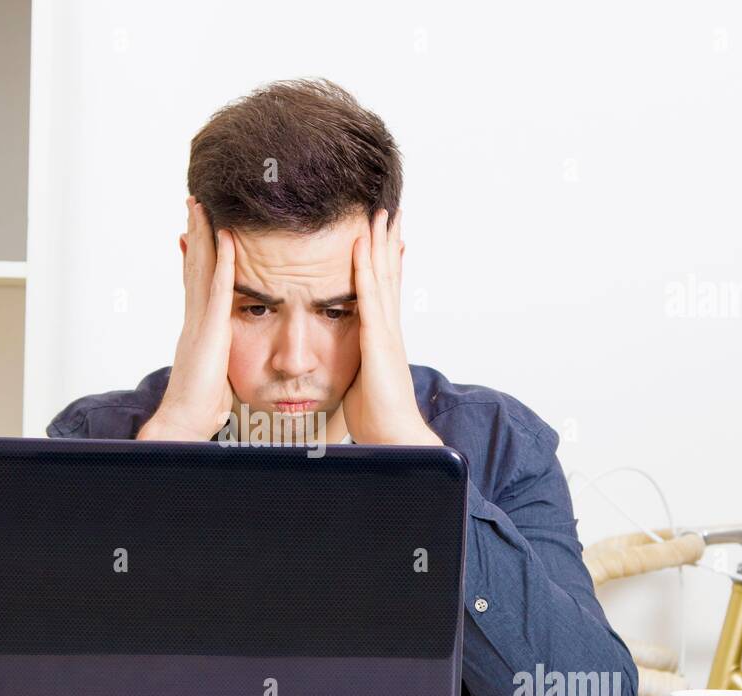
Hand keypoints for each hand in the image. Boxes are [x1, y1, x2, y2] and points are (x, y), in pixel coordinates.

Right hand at [139, 197, 236, 440]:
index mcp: (197, 327)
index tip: (195, 231)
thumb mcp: (214, 373)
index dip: (195, 255)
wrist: (184, 420)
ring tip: (201, 206)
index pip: (195, 283)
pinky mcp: (209, 329)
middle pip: (193, 266)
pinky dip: (221, 260)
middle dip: (194, 234)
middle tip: (194, 204)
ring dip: (203, 235)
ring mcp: (199, 321)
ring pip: (200, 268)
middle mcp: (194, 318)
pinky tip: (226, 237)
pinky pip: (217, 287)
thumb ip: (219, 358)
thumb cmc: (201, 406)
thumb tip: (225, 359)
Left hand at [341, 208, 441, 445]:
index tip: (385, 238)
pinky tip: (360, 244)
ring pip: (382, 277)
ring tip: (380, 213)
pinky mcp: (378, 339)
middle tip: (389, 210)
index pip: (385, 292)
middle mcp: (388, 329)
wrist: (394, 437)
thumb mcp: (361, 382)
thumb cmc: (375, 418)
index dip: (386, 263)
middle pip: (388, 275)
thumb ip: (355, 365)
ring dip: (380, 243)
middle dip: (388, 242)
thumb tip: (347, 362)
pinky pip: (368, 295)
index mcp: (383, 339)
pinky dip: (365, 268)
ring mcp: (386, 331)